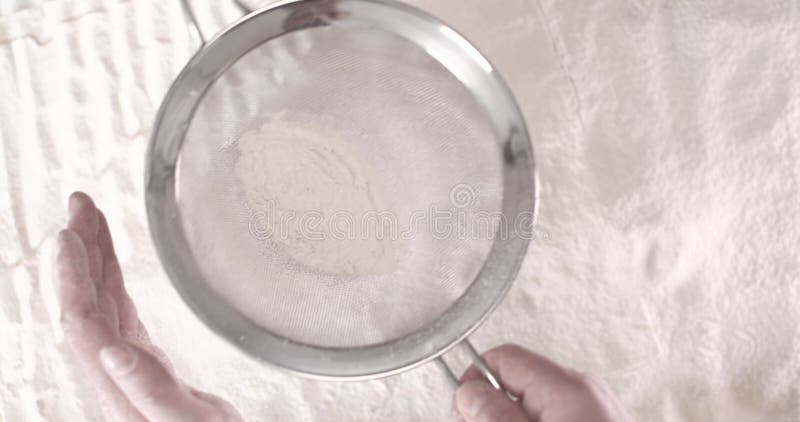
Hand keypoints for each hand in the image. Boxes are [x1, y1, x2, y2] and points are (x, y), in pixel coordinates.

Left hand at [57, 192, 242, 421]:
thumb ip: (150, 392)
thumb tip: (111, 350)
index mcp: (117, 387)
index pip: (82, 323)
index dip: (73, 276)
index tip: (70, 232)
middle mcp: (114, 375)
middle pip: (85, 304)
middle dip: (80, 251)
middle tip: (81, 204)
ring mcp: (128, 370)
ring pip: (101, 306)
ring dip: (95, 260)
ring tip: (94, 219)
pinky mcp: (147, 368)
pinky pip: (121, 316)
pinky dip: (115, 283)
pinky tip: (114, 266)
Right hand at [454, 345, 633, 421]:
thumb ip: (494, 415)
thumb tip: (469, 390)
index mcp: (565, 387)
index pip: (502, 359)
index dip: (475, 385)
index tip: (465, 417)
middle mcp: (580, 395)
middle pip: (512, 388)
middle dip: (490, 417)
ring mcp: (589, 416)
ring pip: (527, 413)